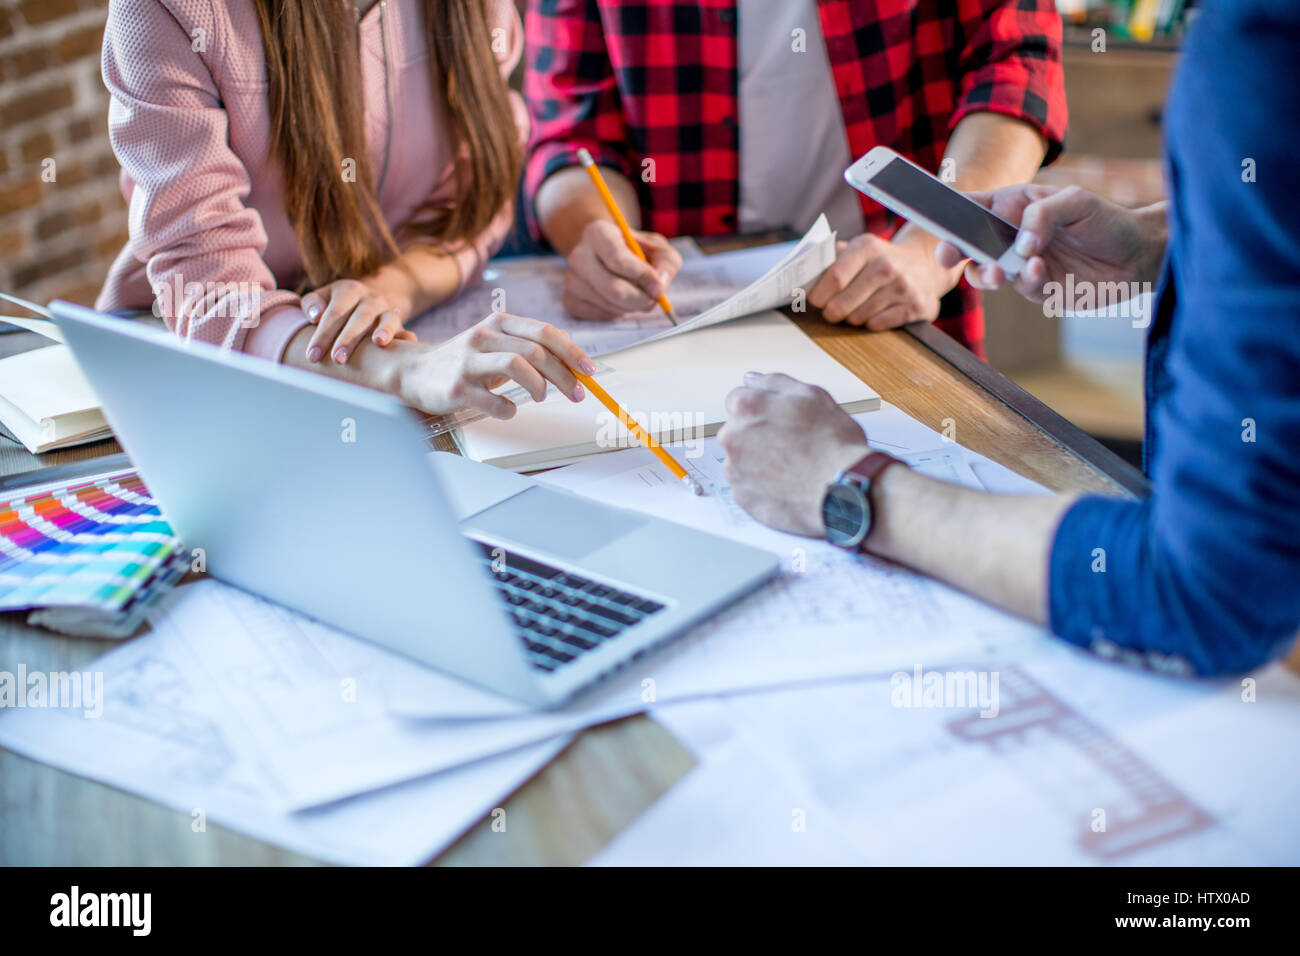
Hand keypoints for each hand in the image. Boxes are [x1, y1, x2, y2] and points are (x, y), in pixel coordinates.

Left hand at [301, 279, 414, 364]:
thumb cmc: (340, 304)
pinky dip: (408, 340)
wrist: (372, 298)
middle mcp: (371, 299)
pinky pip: (406, 332)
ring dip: (384, 331)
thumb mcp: (323, 297)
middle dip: (349, 338)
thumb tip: (314, 316)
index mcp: (350, 290)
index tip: (313, 355)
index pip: (335, 312)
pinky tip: (407, 347)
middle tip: (337, 359)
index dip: (323, 334)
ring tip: (379, 343)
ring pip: (387, 320)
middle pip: (360, 317)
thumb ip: (311, 304)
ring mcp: (388, 312)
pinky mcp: (400, 326)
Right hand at [406, 311, 595, 417]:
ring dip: (539, 387)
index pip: (544, 332)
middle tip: (576, 393)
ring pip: (517, 366)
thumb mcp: (495, 343)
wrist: (413, 372)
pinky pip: (494, 402)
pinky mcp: (456, 389)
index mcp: (498, 323)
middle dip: (564, 376)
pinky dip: (510, 409)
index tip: (589, 370)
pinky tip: (510, 410)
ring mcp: (468, 363)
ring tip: (541, 397)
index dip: (572, 352)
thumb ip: (528, 345)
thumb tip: (571, 356)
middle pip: (536, 352)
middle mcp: (483, 337)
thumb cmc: (464, 360)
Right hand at [562, 220, 681, 319]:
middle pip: (613, 289)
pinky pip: (600, 316)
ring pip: (609, 306)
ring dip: (631, 307)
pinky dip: (617, 313)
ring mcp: (571, 279)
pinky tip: (618, 301)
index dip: (642, 277)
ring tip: (634, 294)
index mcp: (598, 232)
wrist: (606, 256)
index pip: (618, 259)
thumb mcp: (657, 248)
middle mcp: (579, 254)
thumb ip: (666, 263)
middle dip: (640, 299)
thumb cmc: (634, 251)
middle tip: (653, 299)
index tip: (659, 287)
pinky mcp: (569, 300)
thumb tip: (659, 284)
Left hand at [717, 373, 868, 536]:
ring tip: (793, 467)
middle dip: (759, 435)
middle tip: (792, 444)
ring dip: (760, 461)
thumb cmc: (833, 444)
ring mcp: (735, 470)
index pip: (738, 399)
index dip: (763, 409)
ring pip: (743, 460)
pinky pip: (748, 486)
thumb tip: (751, 379)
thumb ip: (774, 383)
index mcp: (746, 407)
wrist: (844, 491)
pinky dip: (763, 486)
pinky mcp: (742, 497)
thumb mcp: (812, 395)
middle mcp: (732, 437)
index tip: (781, 420)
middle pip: (739, 431)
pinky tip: (788, 484)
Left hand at [808, 233, 956, 329]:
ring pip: (857, 318)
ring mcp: (904, 286)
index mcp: (867, 247)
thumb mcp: (857, 250)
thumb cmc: (880, 261)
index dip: (818, 294)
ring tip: (858, 306)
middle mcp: (887, 265)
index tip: (815, 299)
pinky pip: (877, 325)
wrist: (924, 266)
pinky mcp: (916, 306)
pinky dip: (870, 323)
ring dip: (851, 317)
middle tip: (831, 310)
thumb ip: (829, 258)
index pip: (833, 278)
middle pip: (841, 304)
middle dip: (830, 312)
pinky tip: (876, 310)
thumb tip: (799, 272)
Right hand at [935, 184, 1167, 302]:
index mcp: (1015, 206)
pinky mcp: (1039, 288)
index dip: (949, 212)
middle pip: (969, 244)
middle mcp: (1012, 236)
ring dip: (984, 274)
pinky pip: (1020, 288)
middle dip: (954, 250)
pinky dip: (1025, 280)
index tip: (931, 217)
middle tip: (950, 256)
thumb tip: (1019, 244)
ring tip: (997, 273)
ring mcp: (1022, 264)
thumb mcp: (1076, 201)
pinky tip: (1039, 270)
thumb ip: (1042, 215)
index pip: (973, 206)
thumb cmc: (1108, 219)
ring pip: (986, 272)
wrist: (1140, 256)